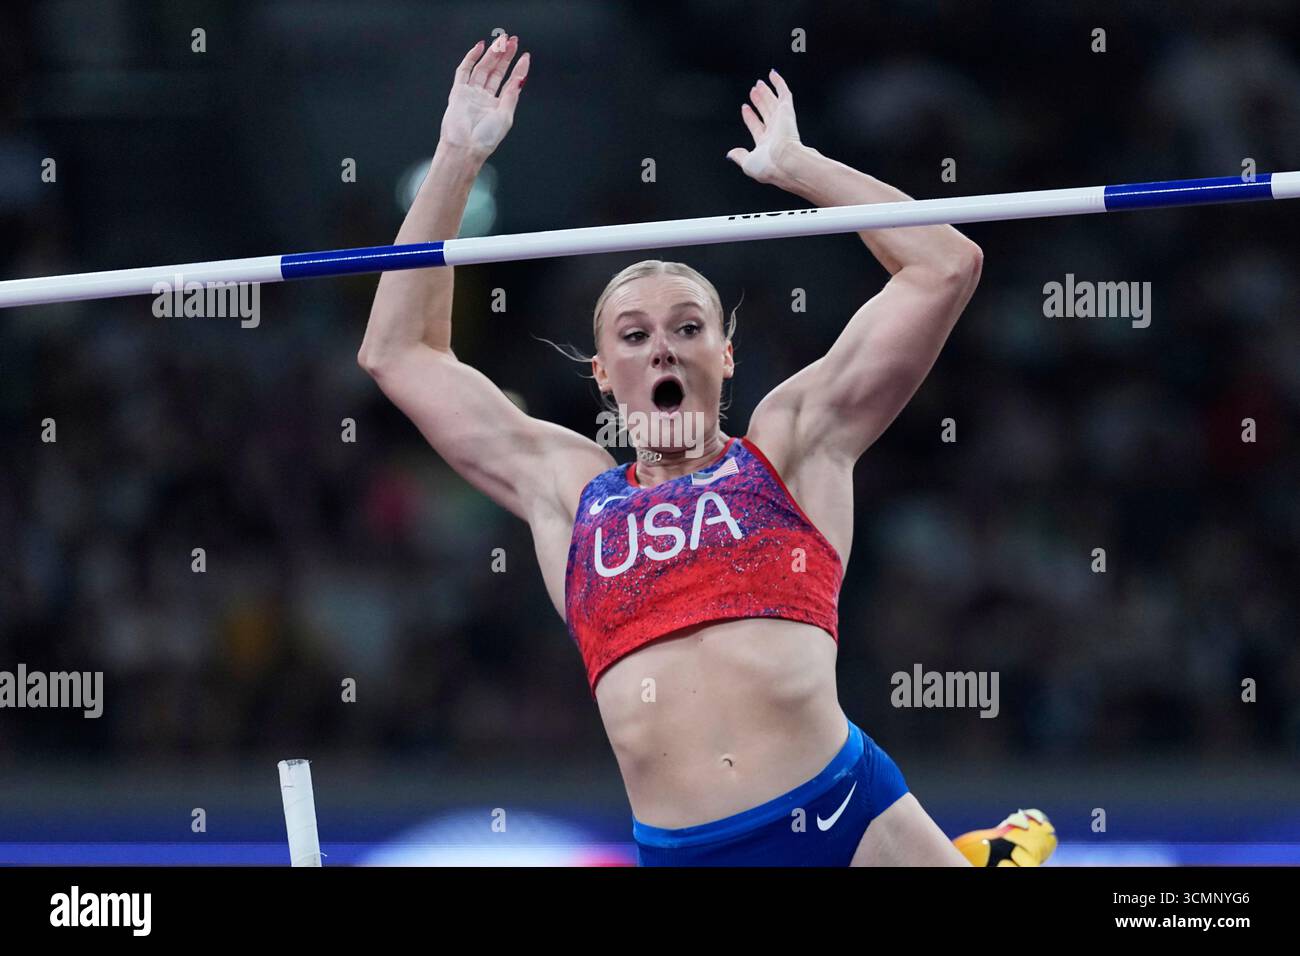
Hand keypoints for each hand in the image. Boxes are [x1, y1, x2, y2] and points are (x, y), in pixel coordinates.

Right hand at [440, 34, 529, 159]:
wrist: (465, 147)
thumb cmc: (485, 138)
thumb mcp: (505, 116)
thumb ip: (512, 94)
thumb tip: (521, 77)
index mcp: (497, 106)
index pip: (509, 82)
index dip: (517, 69)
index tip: (525, 56)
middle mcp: (484, 98)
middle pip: (496, 71)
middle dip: (504, 56)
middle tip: (512, 40)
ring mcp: (471, 93)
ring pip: (483, 68)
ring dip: (492, 54)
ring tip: (501, 41)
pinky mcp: (458, 91)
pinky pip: (464, 71)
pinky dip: (471, 58)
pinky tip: (480, 47)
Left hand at [726, 69, 803, 185]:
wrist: (785, 163)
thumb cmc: (769, 166)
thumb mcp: (747, 163)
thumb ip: (739, 156)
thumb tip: (730, 154)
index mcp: (766, 144)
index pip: (757, 126)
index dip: (750, 117)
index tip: (745, 108)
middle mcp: (775, 132)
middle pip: (765, 112)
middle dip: (759, 102)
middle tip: (753, 92)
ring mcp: (781, 121)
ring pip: (772, 102)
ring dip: (766, 92)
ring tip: (759, 84)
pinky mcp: (787, 111)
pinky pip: (784, 93)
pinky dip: (779, 83)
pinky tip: (773, 75)